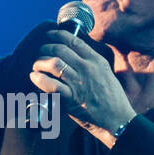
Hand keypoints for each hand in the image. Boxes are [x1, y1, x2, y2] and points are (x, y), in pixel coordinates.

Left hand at [30, 29, 135, 144]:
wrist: (118, 119)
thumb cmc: (112, 99)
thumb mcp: (106, 73)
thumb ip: (91, 63)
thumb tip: (73, 55)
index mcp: (96, 60)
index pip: (73, 40)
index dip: (57, 35)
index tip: (49, 36)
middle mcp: (87, 68)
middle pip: (59, 49)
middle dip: (45, 49)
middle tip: (41, 54)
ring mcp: (79, 83)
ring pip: (53, 63)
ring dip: (40, 63)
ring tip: (37, 67)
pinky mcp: (71, 98)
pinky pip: (51, 84)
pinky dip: (39, 79)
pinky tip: (35, 78)